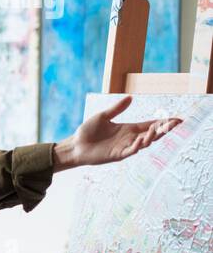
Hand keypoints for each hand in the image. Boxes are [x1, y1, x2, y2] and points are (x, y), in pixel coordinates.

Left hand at [53, 95, 182, 169]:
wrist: (75, 145)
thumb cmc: (88, 131)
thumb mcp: (103, 116)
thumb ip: (117, 108)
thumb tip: (130, 97)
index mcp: (128, 128)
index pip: (150, 125)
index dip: (164, 123)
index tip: (178, 119)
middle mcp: (130, 138)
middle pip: (152, 134)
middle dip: (163, 129)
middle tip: (174, 124)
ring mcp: (125, 147)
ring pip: (144, 143)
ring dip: (151, 137)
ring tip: (156, 129)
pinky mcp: (117, 155)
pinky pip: (130, 151)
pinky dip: (137, 146)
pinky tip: (141, 140)